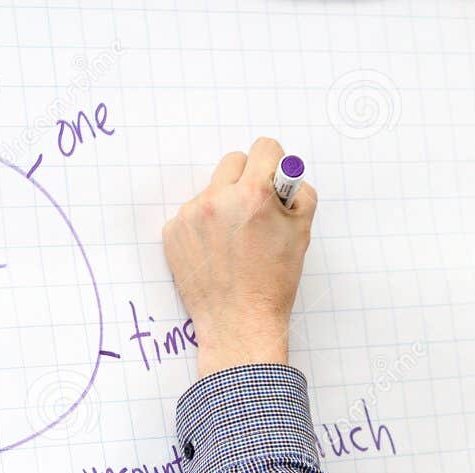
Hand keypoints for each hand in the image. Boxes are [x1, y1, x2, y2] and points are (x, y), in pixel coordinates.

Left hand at [161, 138, 317, 376]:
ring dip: (225, 205)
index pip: (264, 148)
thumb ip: (299, 195)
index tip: (275, 180)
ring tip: (235, 242)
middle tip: (255, 212)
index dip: (275, 164)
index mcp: (253, 195)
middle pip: (234, 161)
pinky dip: (204, 227)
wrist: (239, 323)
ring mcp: (191, 215)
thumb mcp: (302, 235)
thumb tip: (288, 177)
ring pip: (212, 189)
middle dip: (248, 179)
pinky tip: (216, 253)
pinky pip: (192, 214)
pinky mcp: (173, 232)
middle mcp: (218, 199)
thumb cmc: (273, 284)